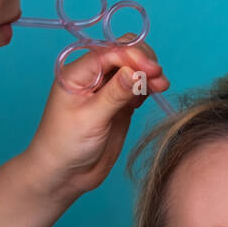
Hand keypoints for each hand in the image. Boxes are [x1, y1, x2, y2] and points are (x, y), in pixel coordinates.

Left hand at [24, 34, 169, 201]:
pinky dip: (148, 87)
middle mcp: (93, 76)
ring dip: (149, 74)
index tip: (152, 70)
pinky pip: (138, 87)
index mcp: (77, 73)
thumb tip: (135, 72)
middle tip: (159, 79)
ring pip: (134, 69)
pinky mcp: (120, 103)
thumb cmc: (66, 145)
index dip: (132, 57)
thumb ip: (114, 94)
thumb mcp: (91, 119)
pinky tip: (153, 93)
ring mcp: (107, 89)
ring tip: (162, 86)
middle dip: (143, 61)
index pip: (109, 53)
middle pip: (123, 54)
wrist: (65, 173)